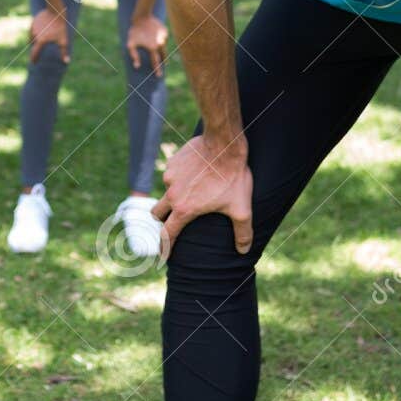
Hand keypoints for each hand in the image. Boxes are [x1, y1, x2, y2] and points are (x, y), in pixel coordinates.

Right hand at [29, 6, 69, 63]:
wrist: (55, 11)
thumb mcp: (63, 40)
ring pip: (32, 37)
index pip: (34, 53)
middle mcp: (34, 35)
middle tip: (40, 49)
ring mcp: (32, 28)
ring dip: (35, 39)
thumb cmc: (60, 27)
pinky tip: (42, 29)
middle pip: (32, 45)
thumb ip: (63, 52)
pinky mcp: (32, 22)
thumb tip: (67, 62)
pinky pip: (32, 30)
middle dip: (35, 48)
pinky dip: (36, 32)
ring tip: (43, 37)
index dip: (33, 59)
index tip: (33, 63)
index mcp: (41, 41)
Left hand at [126, 12, 167, 75]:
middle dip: (163, 60)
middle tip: (162, 63)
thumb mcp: (130, 44)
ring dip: (159, 46)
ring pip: (163, 45)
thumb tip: (137, 66)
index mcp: (153, 48)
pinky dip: (158, 37)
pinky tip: (153, 33)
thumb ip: (134, 56)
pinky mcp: (165, 31)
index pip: (156, 62)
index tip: (159, 76)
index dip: (157, 70)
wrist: (141, 16)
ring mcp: (164, 37)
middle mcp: (161, 43)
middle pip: (163, 55)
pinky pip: (162, 37)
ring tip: (152, 41)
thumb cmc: (134, 31)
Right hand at [153, 132, 253, 255]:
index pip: (167, 234)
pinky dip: (179, 178)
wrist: (224, 144)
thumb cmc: (232, 177)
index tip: (162, 256)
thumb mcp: (241, 208)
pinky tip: (194, 174)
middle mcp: (172, 194)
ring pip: (166, 191)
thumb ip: (242, 232)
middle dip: (162, 220)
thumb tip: (243, 250)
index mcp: (184, 209)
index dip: (164, 248)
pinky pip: (172, 173)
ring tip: (192, 192)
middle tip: (172, 222)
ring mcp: (170, 175)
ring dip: (174, 195)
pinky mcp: (173, 161)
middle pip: (157, 213)